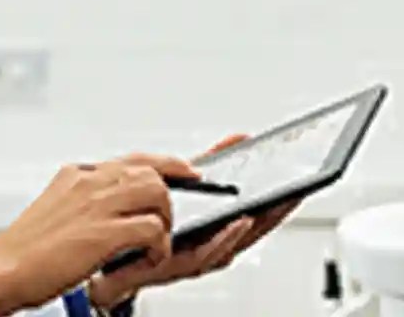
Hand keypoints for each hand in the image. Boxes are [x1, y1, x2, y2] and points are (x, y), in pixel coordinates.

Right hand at [0, 154, 197, 315]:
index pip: (134, 158)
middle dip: (168, 199)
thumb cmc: (25, 249)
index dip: (168, 163)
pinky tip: (147, 259)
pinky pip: (153, 230)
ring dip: (164, 221)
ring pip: (158, 193)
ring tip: (155, 242)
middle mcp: (90, 183)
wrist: (3, 270)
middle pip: (152, 173)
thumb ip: (82, 199)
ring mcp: (97, 205)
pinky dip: (158, 247)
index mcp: (78, 175)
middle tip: (167, 222)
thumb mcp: (55, 208)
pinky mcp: (104, 232)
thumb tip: (108, 205)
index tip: (188, 170)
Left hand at [86, 135, 302, 309]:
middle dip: (279, 212)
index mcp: (214, 225)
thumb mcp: (182, 184)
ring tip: (269, 205)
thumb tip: (239, 139)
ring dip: (256, 226)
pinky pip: (207, 254)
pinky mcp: (178, 265)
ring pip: (235, 244)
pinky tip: (237, 222)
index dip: (281, 199)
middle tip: (298, 192)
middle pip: (254, 229)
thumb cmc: (142, 226)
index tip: (301, 183)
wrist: (102, 261)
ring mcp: (196, 257)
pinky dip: (226, 240)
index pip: (257, 211)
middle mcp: (210, 243)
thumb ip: (211, 164)